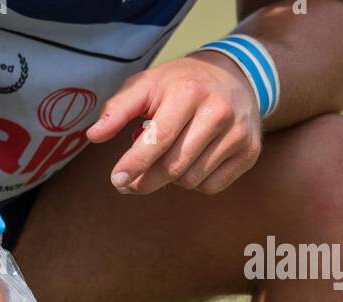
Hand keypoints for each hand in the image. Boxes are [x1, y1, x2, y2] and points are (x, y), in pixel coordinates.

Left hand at [85, 53, 261, 194]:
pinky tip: (190, 161)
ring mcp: (238, 134)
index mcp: (190, 92)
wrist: (236, 75)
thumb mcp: (147, 84)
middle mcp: (219, 113)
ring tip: (166, 156)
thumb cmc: (180, 84)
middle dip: (145, 181)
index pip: (159, 139)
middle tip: (128, 183)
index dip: (135, 164)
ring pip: (190, 181)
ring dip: (170, 179)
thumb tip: (93, 135)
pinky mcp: (249, 152)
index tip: (116, 180)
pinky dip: (193, 182)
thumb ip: (118, 109)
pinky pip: (210, 186)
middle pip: (173, 167)